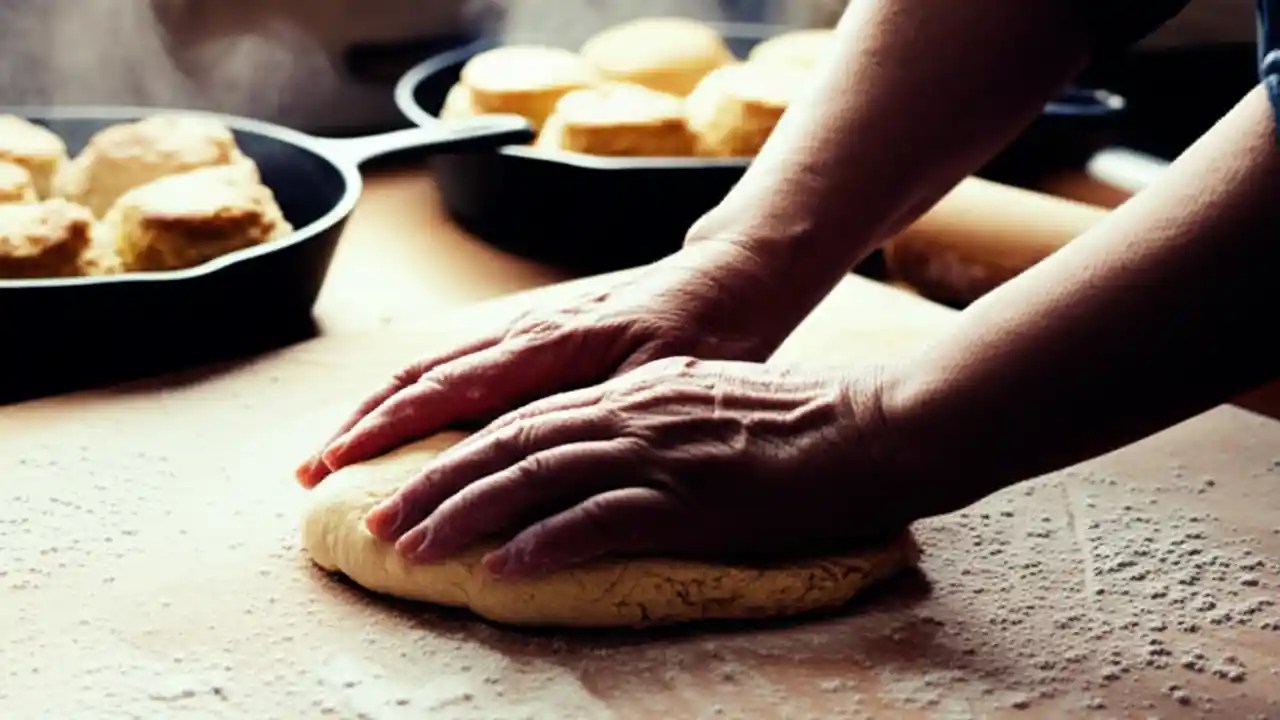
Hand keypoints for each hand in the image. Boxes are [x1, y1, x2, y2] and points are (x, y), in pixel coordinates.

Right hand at [296, 241, 794, 487]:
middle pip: (418, 377)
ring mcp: (525, 330)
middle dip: (359, 425)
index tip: (338, 471)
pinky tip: (402, 419)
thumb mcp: (664, 377)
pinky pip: (458, 364)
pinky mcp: (536, 334)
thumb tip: (531, 449)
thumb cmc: (709, 333)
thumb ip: (597, 407)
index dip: (386, 433)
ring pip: (431, 367)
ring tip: (335, 450)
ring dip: (377, 409)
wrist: (731, 279)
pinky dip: (415, 394)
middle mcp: (523, 333)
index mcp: (547, 346)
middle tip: (309, 474)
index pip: (444, 391)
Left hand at [360, 357, 935, 577]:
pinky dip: (540, 543)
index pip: (524, 421)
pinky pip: (596, 520)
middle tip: (379, 521)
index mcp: (631, 393)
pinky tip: (498, 570)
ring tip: (413, 548)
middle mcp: (629, 413)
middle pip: (509, 445)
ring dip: (465, 515)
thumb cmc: (796, 426)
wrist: (869, 429)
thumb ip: (647, 425)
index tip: (408, 483)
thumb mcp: (704, 409)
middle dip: (435, 484)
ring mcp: (655, 452)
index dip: (457, 453)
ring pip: (534, 478)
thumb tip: (598, 457)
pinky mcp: (686, 497)